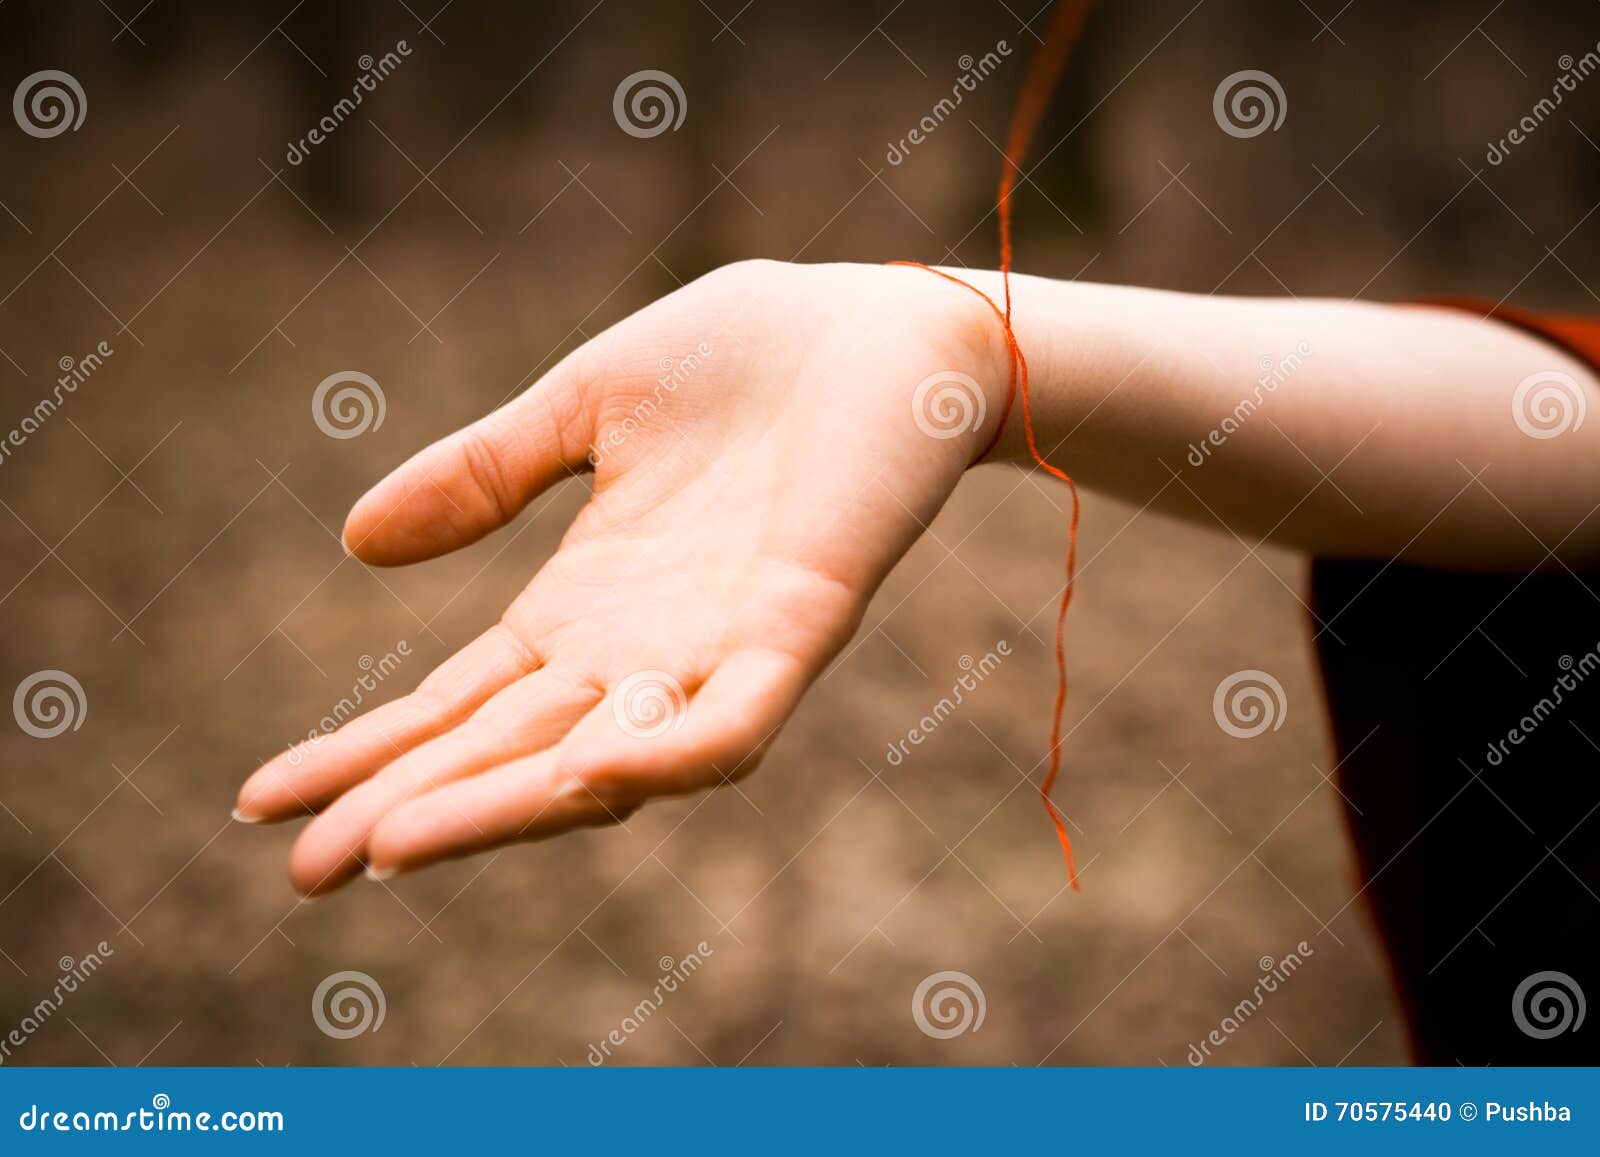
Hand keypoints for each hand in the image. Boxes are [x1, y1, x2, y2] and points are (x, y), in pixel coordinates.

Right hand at [236, 259, 1008, 894]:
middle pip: (509, 753)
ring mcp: (719, 645)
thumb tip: (354, 546)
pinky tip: (588, 772)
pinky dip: (669, 755)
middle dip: (411, 808)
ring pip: (605, 763)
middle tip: (305, 872)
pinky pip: (734, 720)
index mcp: (588, 601)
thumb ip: (483, 475)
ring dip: (505, 807)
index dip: (368, 751)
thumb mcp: (584, 406)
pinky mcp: (801, 622)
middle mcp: (643, 647)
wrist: (882, 327)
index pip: (461, 701)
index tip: (262, 800)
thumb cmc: (748, 361)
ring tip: (393, 844)